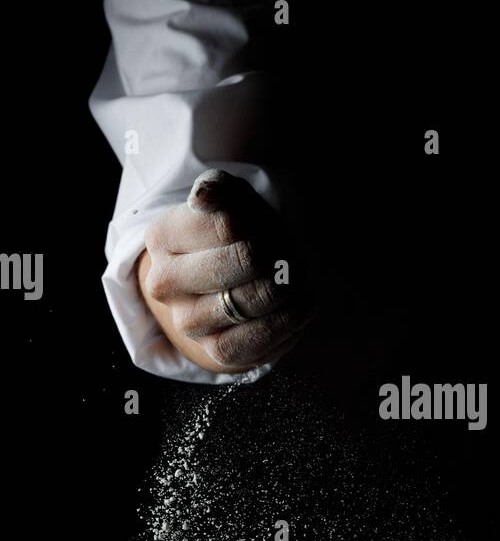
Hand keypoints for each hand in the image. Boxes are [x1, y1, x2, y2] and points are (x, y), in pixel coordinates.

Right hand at [138, 170, 309, 372]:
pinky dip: (289, 319)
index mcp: (162, 236)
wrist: (234, 281)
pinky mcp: (216, 351)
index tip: (265, 226)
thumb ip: (219, 189)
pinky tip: (296, 304)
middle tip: (284, 253)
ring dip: (290, 285)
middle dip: (279, 252)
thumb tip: (203, 198)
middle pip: (248, 259)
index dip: (261, 222)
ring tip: (291, 276)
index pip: (229, 222)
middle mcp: (165, 282)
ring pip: (256, 299)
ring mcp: (187, 321)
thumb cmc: (237, 234)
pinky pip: (259, 337)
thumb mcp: (230, 199)